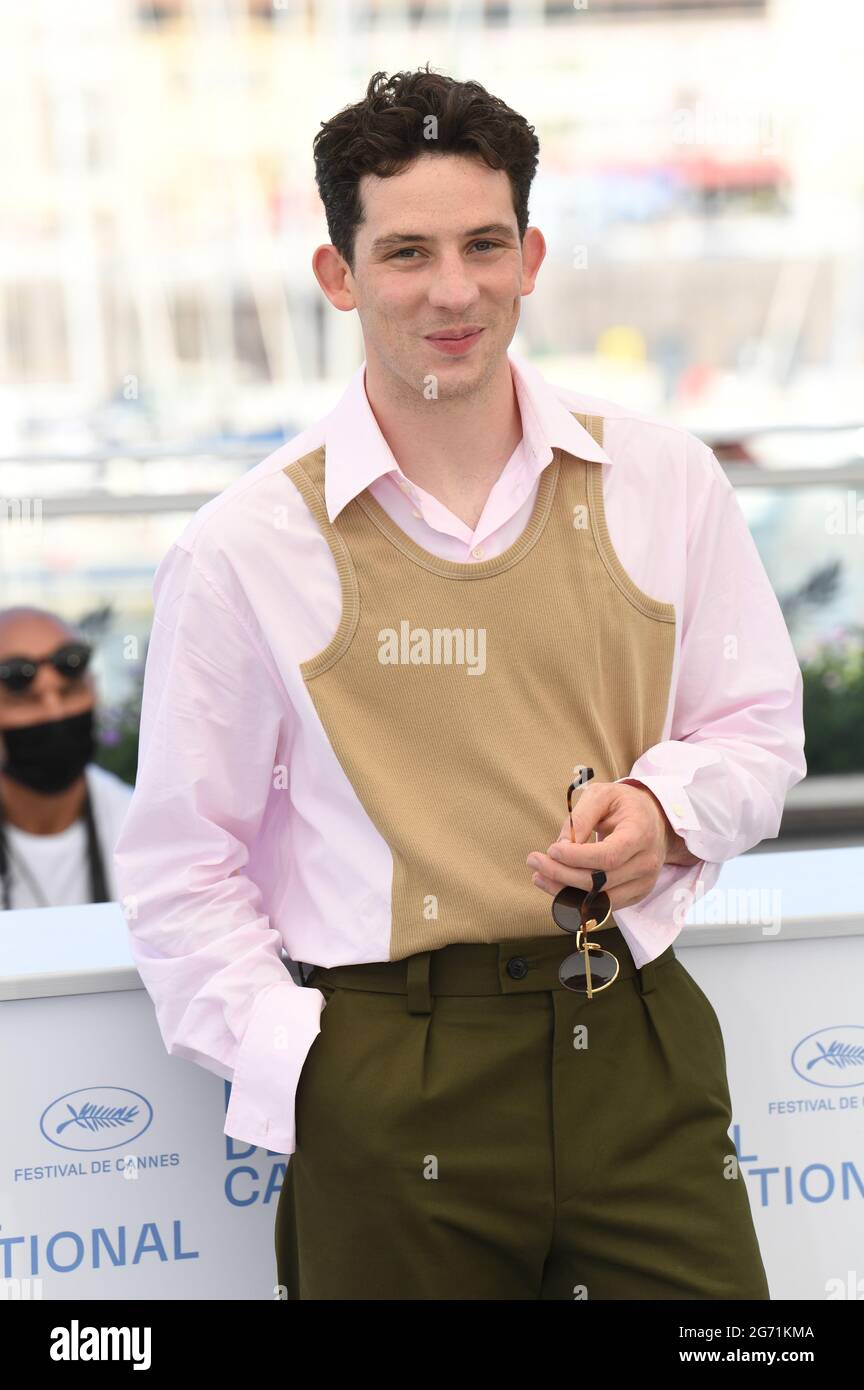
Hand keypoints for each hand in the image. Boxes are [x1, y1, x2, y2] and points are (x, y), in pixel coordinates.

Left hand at [526, 780, 700, 911]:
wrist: (654, 821)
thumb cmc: (624, 805)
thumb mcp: (602, 795)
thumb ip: (582, 816)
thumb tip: (562, 845)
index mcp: (641, 833)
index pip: (608, 856)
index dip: (577, 857)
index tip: (552, 849)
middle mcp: (647, 863)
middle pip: (601, 881)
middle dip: (562, 874)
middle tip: (534, 861)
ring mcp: (644, 883)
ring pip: (600, 898)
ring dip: (564, 891)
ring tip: (539, 876)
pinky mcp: (636, 895)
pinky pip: (604, 905)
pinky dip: (577, 899)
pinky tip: (556, 886)